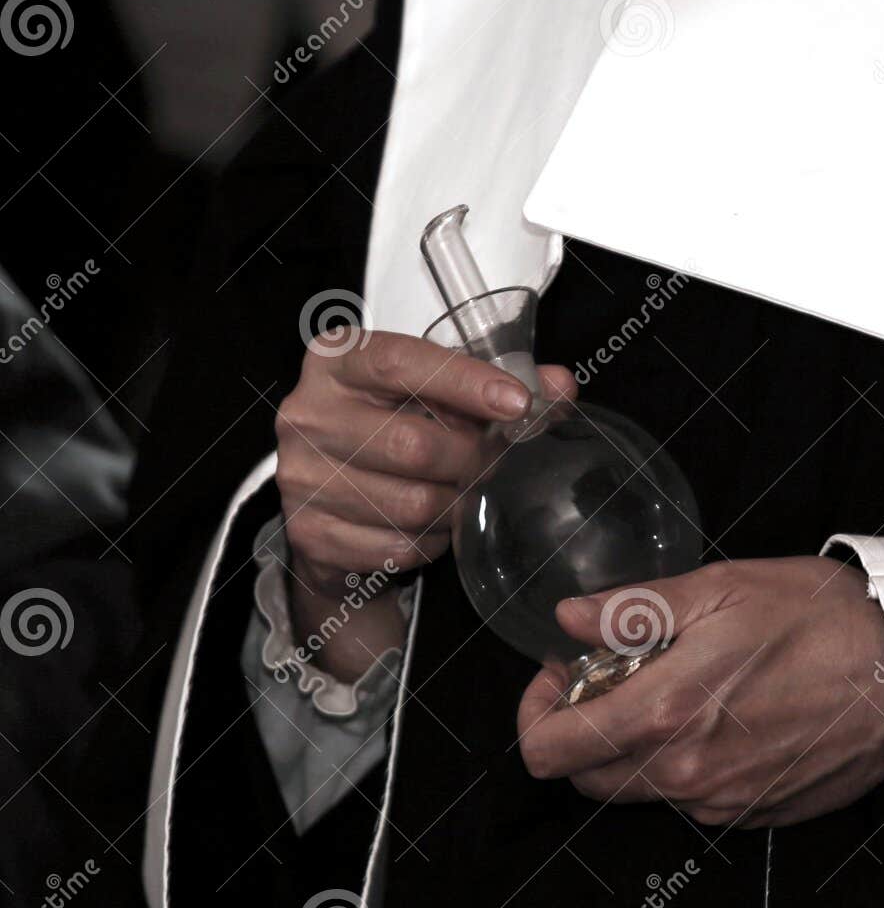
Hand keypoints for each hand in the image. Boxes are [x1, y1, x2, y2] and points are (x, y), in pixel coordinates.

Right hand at [275, 327, 574, 679]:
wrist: (334, 504)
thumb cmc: (394, 431)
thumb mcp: (438, 395)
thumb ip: (501, 385)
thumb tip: (559, 385)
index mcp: (336, 360)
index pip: (402, 362)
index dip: (465, 381)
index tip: (518, 402)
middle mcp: (307, 414)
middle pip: (412, 445)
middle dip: (472, 460)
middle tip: (497, 465)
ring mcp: (301, 477)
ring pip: (411, 504)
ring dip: (455, 506)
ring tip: (462, 495)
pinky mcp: (308, 533)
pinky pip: (398, 547)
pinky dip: (431, 543)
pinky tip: (432, 527)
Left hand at [516, 558, 883, 828]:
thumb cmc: (825, 620)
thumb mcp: (723, 589)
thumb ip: (635, 610)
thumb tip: (571, 618)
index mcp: (664, 713)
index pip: (547, 751)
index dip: (535, 712)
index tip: (563, 673)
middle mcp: (684, 773)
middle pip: (584, 780)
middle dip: (582, 730)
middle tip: (618, 678)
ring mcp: (720, 802)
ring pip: (637, 792)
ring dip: (636, 748)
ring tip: (681, 691)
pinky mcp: (755, 816)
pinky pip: (691, 801)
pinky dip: (687, 764)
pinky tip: (727, 716)